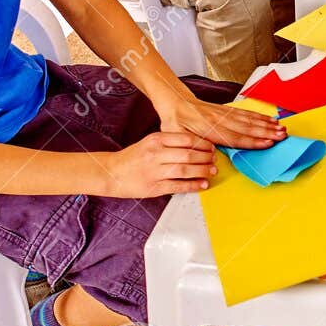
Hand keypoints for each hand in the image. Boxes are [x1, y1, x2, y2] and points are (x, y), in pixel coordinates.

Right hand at [103, 130, 218, 197]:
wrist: (111, 173)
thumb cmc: (134, 157)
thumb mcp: (150, 142)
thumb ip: (171, 142)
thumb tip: (197, 145)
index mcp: (156, 140)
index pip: (186, 139)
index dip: (203, 144)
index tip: (212, 147)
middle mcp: (156, 154)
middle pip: (189, 154)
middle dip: (206, 158)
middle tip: (215, 159)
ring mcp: (154, 171)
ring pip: (185, 170)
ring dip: (203, 171)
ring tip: (212, 171)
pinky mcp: (154, 187)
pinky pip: (178, 186)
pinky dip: (193, 185)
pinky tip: (203, 184)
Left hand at [158, 94, 287, 149]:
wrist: (174, 101)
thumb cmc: (174, 121)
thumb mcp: (175, 136)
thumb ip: (192, 146)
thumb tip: (208, 156)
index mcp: (209, 129)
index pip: (235, 137)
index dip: (253, 141)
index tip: (268, 143)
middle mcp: (220, 120)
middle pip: (248, 127)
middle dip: (267, 132)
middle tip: (283, 136)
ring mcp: (224, 114)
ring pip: (249, 119)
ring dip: (266, 124)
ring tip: (281, 128)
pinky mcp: (226, 111)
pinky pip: (245, 113)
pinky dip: (259, 116)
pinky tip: (269, 119)